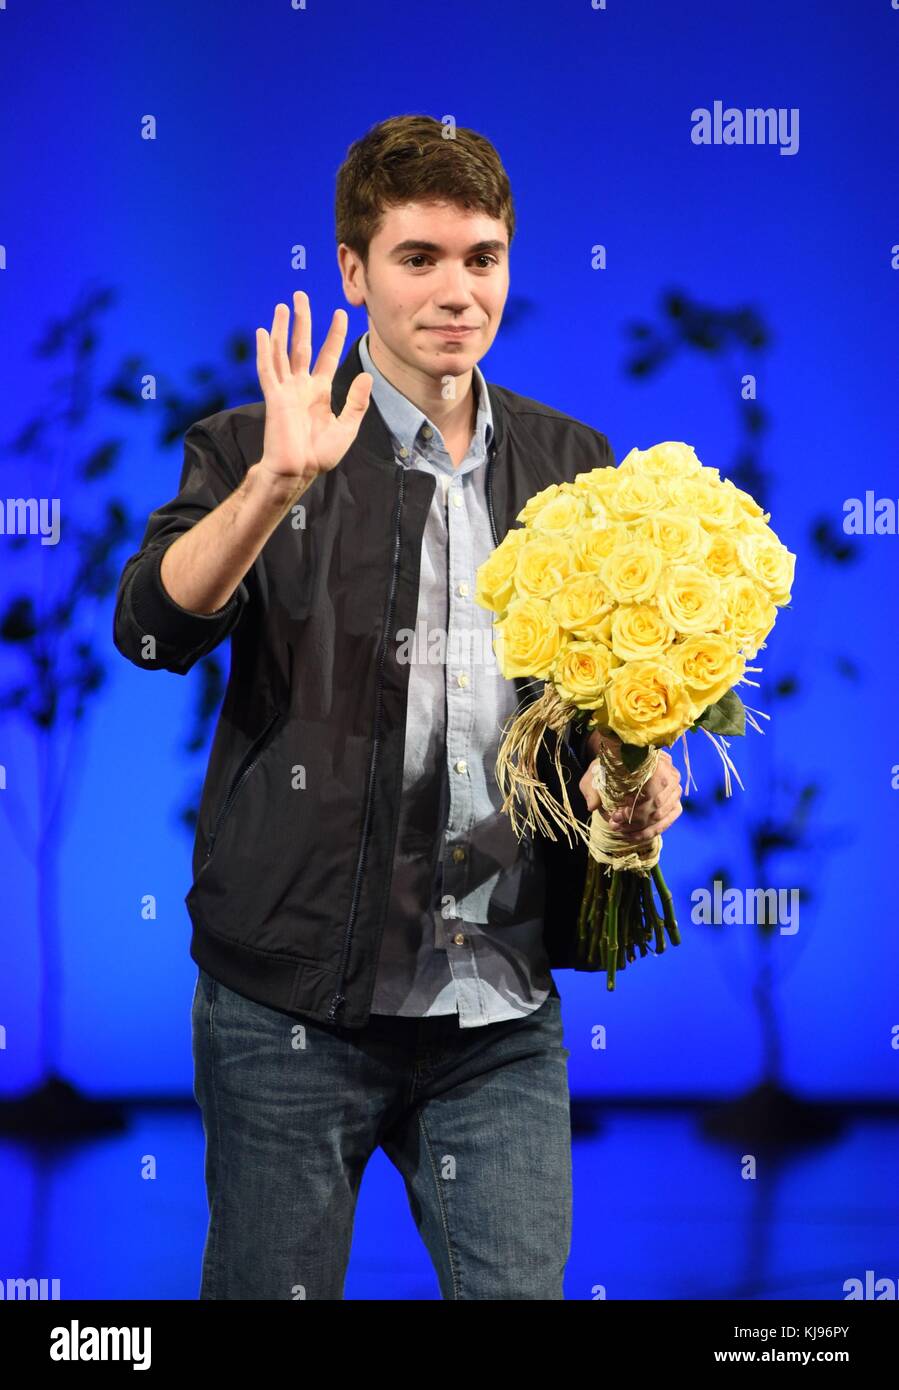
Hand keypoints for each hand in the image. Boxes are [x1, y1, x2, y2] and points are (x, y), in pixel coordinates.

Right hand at [255, 291, 372, 483]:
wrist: (299, 471)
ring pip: (282, 352)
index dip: (333, 334)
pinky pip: (268, 370)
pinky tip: (262, 332)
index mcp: (318, 391)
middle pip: (301, 345)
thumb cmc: (320, 455)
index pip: (326, 355)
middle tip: (301, 295)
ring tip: (282, 305)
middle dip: (302, 320)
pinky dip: (265, 351)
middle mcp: (301, 386)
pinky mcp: (274, 398)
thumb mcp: (347, 427)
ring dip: (281, 328)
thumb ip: (356, 402)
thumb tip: (366, 376)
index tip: (339, 313)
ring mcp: (286, 390)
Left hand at [579, 744, 682, 845]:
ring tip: (621, 831)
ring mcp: (675, 787)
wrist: (621, 763)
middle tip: (615, 825)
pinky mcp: (675, 800)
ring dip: (640, 829)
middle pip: (656, 805)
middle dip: (634, 821)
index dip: (633, 809)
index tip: (615, 816)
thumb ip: (592, 789)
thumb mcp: (594, 775)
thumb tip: (592, 806)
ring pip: (662, 815)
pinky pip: (668, 820)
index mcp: (651, 760)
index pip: (650, 790)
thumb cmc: (608, 769)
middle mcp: (668, 771)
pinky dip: (651, 831)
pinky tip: (635, 836)